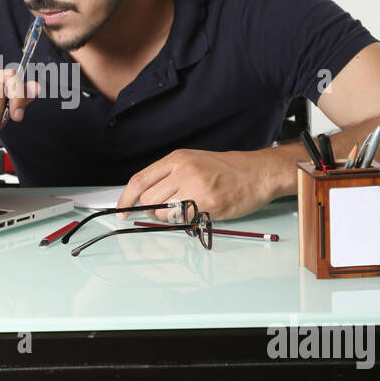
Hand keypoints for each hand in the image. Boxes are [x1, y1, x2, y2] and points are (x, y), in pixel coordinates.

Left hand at [115, 147, 279, 222]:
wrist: (258, 173)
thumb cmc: (227, 169)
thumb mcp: (194, 161)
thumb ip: (170, 176)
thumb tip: (145, 196)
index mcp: (177, 159)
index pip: (140, 180)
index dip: (126, 198)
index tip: (122, 210)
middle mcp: (183, 171)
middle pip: (148, 199)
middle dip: (151, 210)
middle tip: (167, 210)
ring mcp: (195, 187)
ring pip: (162, 212)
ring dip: (168, 217)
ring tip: (186, 210)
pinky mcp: (208, 204)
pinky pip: (183, 220)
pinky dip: (185, 221)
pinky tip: (199, 212)